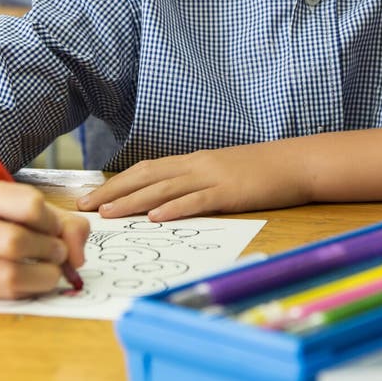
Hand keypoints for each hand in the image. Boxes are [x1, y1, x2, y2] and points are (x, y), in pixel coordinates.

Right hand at [0, 178, 89, 298]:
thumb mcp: (22, 203)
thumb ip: (63, 222)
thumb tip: (77, 258)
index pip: (28, 206)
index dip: (52, 221)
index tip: (55, 227)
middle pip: (15, 242)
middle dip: (49, 250)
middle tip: (58, 252)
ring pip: (8, 275)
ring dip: (43, 275)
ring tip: (51, 269)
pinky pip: (2, 294)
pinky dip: (29, 289)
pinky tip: (33, 279)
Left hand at [77, 140, 312, 220]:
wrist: (296, 162)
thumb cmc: (259, 172)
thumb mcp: (221, 173)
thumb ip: (194, 184)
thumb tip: (167, 203)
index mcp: (192, 161)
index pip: (145, 170)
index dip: (116, 182)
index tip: (92, 196)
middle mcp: (196, 165)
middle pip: (146, 177)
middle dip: (112, 192)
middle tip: (85, 207)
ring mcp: (212, 177)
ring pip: (164, 188)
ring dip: (134, 202)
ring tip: (108, 214)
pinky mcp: (230, 192)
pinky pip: (198, 201)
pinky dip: (174, 209)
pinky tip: (156, 219)